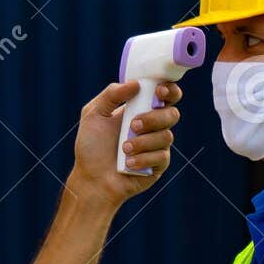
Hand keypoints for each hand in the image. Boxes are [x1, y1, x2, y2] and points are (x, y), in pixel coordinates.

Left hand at [67, 79, 181, 206]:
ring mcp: (157, 146)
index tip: (159, 91)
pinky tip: (128, 164)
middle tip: (133, 125)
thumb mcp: (93, 114)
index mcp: (140, 109)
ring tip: (123, 149)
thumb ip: (111, 94)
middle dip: (154, 118)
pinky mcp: (159, 165)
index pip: (164, 94)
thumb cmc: (91, 147)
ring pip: (166, 136)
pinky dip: (143, 158)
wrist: (91, 179)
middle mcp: (152, 126)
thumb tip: (135, 84)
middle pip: (172, 114)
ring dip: (143, 142)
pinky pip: (162, 156)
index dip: (169, 90)